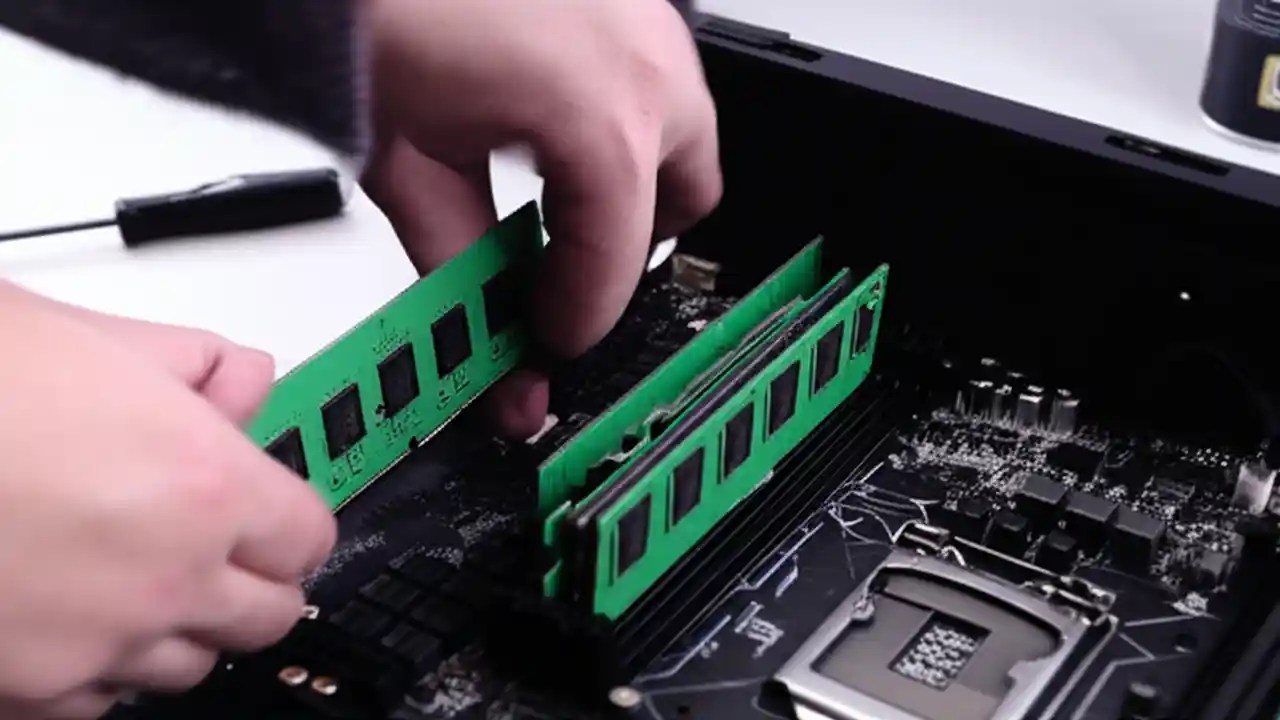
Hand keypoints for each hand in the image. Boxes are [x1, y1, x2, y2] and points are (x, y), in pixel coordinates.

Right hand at [0, 285, 335, 719]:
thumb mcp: (98, 338)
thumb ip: (198, 367)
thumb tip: (245, 382)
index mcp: (203, 487)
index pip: (308, 537)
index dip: (292, 523)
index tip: (275, 516)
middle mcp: (164, 578)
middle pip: (267, 615)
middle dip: (253, 584)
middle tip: (222, 552)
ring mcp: (92, 646)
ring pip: (186, 667)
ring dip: (178, 628)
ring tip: (133, 578)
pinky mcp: (21, 692)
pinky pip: (98, 703)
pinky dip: (96, 670)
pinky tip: (66, 618)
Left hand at [364, 0, 721, 436]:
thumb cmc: (376, 5)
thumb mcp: (410, 159)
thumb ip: (462, 258)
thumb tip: (484, 322)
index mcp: (605, 119)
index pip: (617, 259)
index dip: (580, 317)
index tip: (551, 333)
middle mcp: (649, 63)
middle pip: (686, 196)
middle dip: (629, 243)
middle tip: (567, 269)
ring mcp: (646, 14)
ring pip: (680, 129)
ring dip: (628, 175)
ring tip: (547, 189)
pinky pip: (650, 72)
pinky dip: (614, 110)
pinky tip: (543, 116)